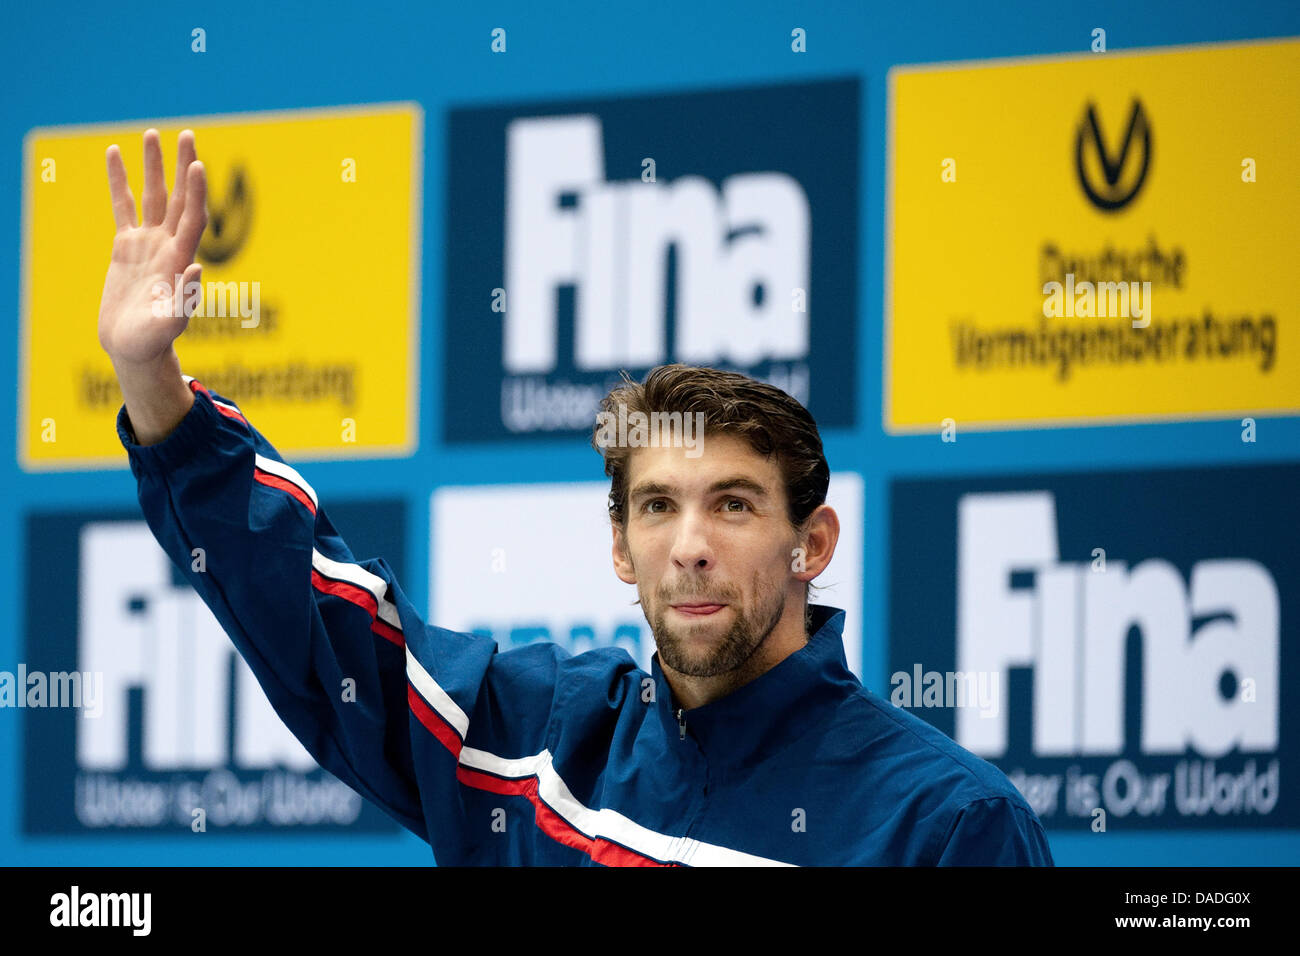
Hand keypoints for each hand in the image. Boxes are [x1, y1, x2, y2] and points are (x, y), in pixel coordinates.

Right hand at [97, 128, 207, 369]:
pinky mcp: (126, 246)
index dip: (196, 191)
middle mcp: (168, 245)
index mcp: (181, 259)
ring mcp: (148, 243)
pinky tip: (114, 154)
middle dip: (182, 167)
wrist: (134, 347)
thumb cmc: (154, 341)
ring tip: (151, 134)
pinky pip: (123, 206)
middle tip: (186, 134)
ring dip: (152, 166)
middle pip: (178, 197)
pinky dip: (118, 181)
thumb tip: (197, 269)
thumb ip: (185, 299)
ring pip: (151, 196)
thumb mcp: (171, 324)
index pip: (193, 217)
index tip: (197, 163)